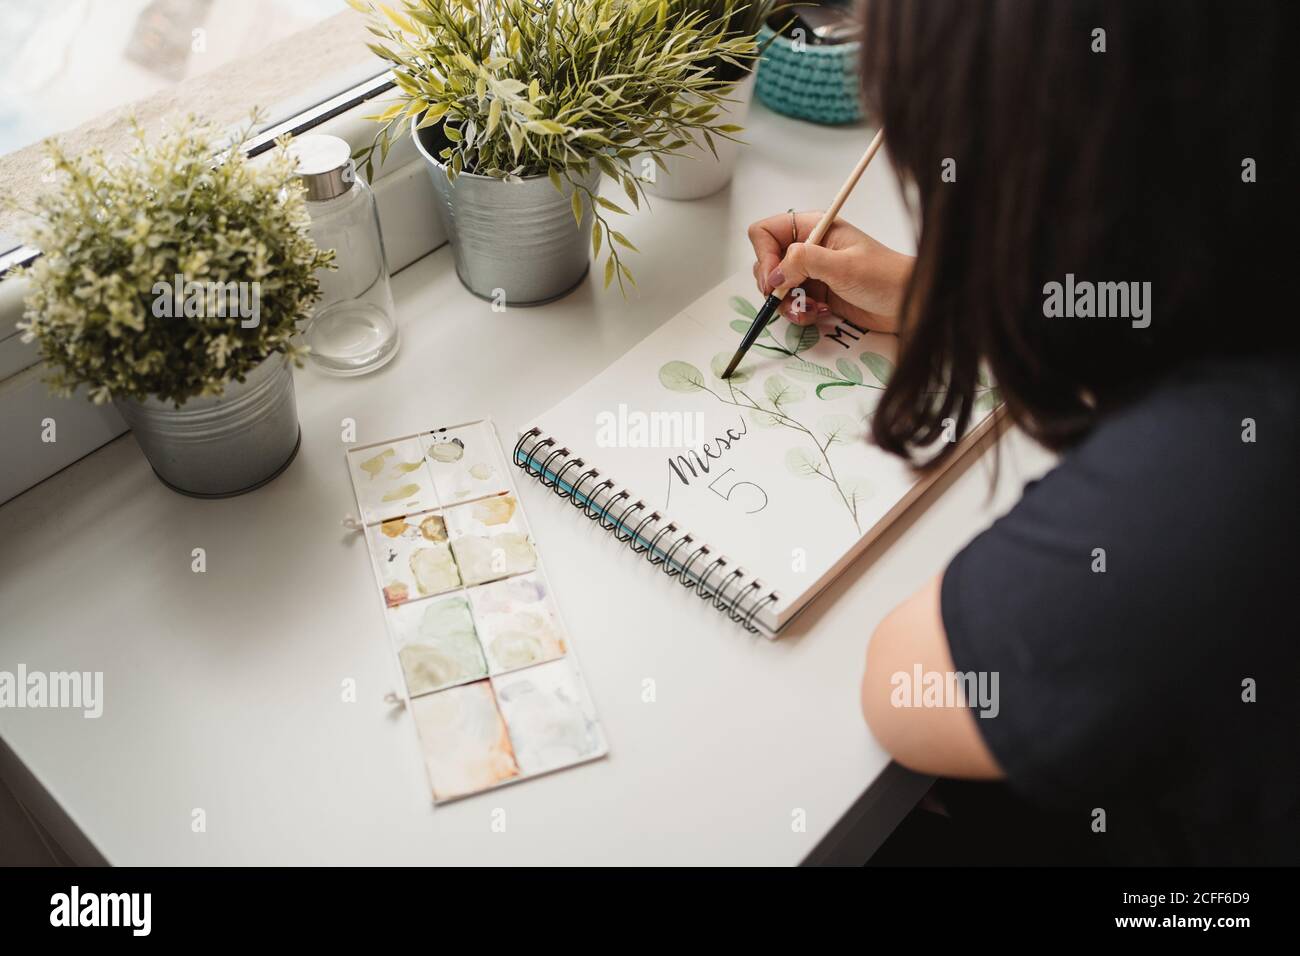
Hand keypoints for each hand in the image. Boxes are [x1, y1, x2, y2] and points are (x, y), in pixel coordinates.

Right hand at [747, 211, 913, 331]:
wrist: (907, 303)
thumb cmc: (884, 277)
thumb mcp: (843, 266)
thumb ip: (804, 262)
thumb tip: (774, 274)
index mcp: (814, 227)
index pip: (766, 232)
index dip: (765, 256)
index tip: (776, 279)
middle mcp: (808, 247)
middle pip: (766, 262)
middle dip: (774, 285)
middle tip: (791, 296)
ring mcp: (811, 272)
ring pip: (776, 287)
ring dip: (787, 303)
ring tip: (810, 310)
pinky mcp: (816, 293)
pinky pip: (791, 304)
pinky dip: (798, 313)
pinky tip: (818, 314)